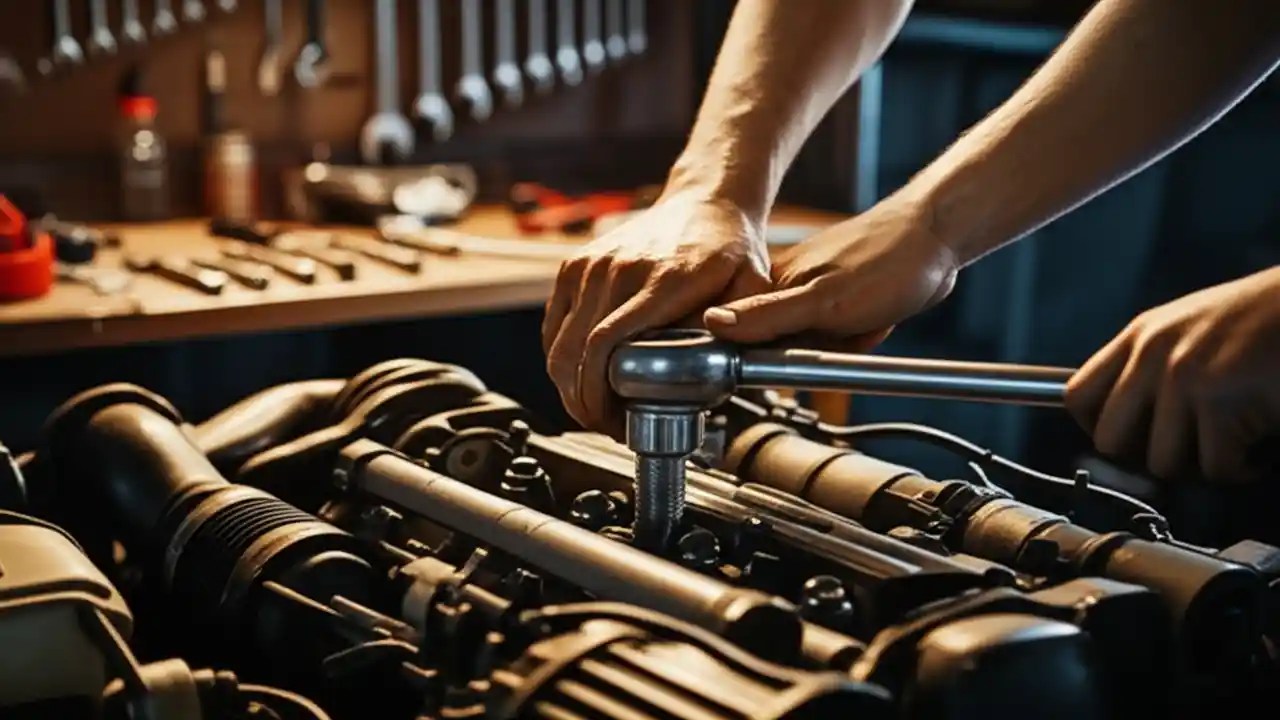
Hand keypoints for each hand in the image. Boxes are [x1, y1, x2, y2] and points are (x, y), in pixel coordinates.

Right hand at [542, 192, 771, 434]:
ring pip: (558, 345)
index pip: (606, 343)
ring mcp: (591, 265)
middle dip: (583, 402)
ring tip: (595, 407)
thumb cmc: (729, 248)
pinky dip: (561, 359)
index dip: (599, 394)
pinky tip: (582, 377)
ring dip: (569, 386)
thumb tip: (715, 356)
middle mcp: (618, 270)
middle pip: (575, 352)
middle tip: (605, 426)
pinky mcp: (576, 266)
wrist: (705, 202)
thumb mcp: (753, 284)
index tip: (614, 422)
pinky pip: (553, 325)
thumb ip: (743, 322)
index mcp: (661, 279)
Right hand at [703, 195, 958, 349]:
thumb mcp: (822, 301)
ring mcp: (814, 295)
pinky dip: (862, 337)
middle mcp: (787, 289)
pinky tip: (877, 320)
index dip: (776, 356)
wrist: (937, 239)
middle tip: (848, 332)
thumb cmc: (885, 261)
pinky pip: (842, 339)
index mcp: (773, 286)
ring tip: (867, 321)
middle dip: (822, 353)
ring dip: (846, 345)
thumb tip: (712, 324)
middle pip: (786, 350)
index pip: (748, 339)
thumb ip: (766, 317)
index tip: (805, 350)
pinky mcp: (839, 302)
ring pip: (818, 348)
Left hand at [1065, 266, 1279, 483]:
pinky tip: (1255, 450)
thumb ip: (1150, 368)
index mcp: (1140, 337)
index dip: (1096, 430)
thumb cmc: (1263, 321)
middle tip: (1185, 452)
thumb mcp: (1186, 330)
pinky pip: (1214, 467)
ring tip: (1228, 446)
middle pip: (1110, 442)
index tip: (1128, 440)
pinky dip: (1239, 469)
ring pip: (1162, 463)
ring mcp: (1184, 378)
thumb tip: (1126, 422)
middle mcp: (1153, 356)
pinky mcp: (1222, 401)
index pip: (1077, 397)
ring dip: (1201, 466)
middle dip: (1147, 458)